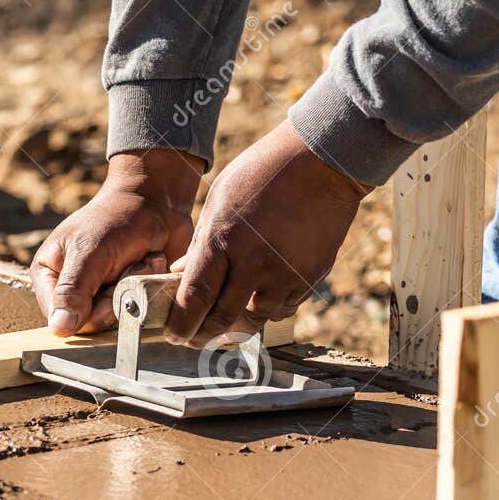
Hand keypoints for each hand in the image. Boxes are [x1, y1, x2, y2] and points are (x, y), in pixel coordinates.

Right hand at [31, 148, 201, 334]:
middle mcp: (71, 290)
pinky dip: (148, 290)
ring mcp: (100, 296)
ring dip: (134, 290)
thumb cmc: (116, 218)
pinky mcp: (126, 297)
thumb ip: (73, 290)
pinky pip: (137, 312)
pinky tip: (150, 265)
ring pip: (116, 319)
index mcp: (49, 276)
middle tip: (128, 265)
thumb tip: (58, 329)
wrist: (156, 201)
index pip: (59, 319)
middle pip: (90, 324)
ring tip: (141, 260)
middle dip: (116, 297)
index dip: (85, 314)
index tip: (108, 294)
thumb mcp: (89, 251)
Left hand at [165, 121, 368, 345]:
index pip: (195, 299)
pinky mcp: (308, 278)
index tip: (174, 335)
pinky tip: (258, 300)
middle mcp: (253, 263)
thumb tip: (180, 274)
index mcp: (222, 240)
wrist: (323, 161)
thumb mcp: (221, 200)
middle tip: (194, 338)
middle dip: (203, 336)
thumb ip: (201, 242)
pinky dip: (266, 310)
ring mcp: (284, 274)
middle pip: (222, 320)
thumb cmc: (264, 172)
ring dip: (235, 327)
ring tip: (224, 324)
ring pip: (253, 322)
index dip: (181, 325)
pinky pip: (282, 309)